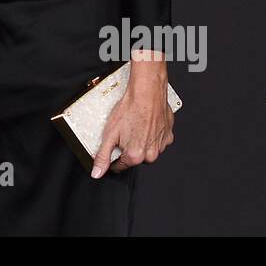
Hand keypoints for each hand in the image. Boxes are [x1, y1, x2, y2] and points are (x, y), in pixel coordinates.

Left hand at [90, 56, 173, 177]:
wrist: (147, 92)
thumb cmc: (130, 109)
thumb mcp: (109, 133)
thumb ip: (102, 156)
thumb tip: (97, 173)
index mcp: (136, 156)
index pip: (120, 166)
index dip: (113, 158)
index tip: (112, 148)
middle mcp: (151, 154)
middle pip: (134, 157)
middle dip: (128, 148)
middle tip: (124, 132)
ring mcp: (161, 145)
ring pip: (147, 149)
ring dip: (141, 141)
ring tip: (135, 125)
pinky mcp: (168, 135)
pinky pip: (158, 140)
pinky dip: (152, 134)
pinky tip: (145, 123)